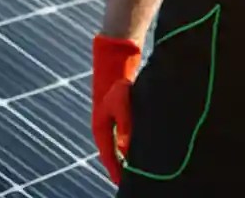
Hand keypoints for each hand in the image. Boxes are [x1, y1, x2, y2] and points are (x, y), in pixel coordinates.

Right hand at [91, 34, 141, 183]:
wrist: (116, 62)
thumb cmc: (117, 82)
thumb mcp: (121, 104)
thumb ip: (126, 125)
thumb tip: (127, 148)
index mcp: (100, 128)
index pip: (108, 156)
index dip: (116, 171)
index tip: (123, 184)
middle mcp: (105, 127)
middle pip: (114, 154)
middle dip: (123, 167)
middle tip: (134, 180)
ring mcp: (112, 121)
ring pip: (120, 145)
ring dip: (128, 156)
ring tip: (140, 169)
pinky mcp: (121, 114)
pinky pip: (126, 136)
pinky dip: (132, 144)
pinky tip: (144, 147)